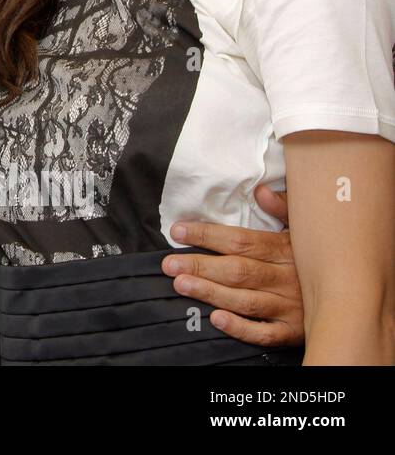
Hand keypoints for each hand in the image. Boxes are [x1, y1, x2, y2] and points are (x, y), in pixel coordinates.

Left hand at [162, 184, 303, 346]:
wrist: (355, 295)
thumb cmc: (319, 259)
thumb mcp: (307, 229)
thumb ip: (284, 210)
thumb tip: (261, 192)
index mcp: (286, 250)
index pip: (241, 241)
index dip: (208, 235)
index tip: (179, 230)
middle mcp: (287, 278)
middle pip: (238, 270)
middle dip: (201, 265)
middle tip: (170, 263)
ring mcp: (291, 307)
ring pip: (246, 300)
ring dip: (211, 292)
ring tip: (181, 284)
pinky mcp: (293, 332)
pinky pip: (265, 333)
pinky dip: (241, 327)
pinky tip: (217, 319)